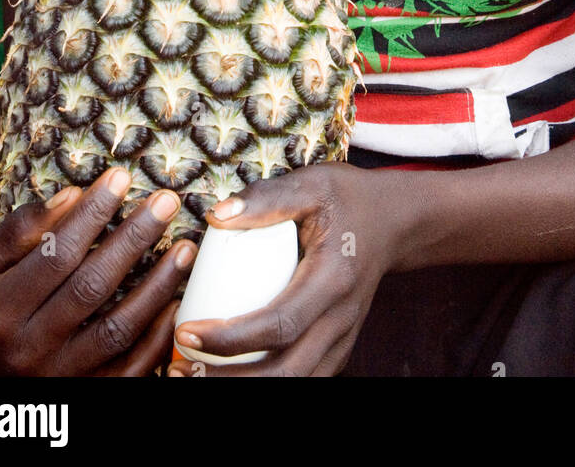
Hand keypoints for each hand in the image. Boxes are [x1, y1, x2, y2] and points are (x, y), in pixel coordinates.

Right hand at [0, 167, 196, 376]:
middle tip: (166, 201)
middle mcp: (24, 350)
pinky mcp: (75, 395)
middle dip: (134, 239)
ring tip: (185, 248)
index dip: (92, 214)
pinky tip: (176, 304)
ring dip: (157, 288)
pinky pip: (125, 372)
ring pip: (116, 332)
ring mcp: (52, 379)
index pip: (55, 255)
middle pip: (92, 288)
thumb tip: (74, 194)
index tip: (122, 178)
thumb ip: (19, 231)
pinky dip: (156, 342)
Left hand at [171, 164, 401, 377]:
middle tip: (180, 369)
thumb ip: (267, 198)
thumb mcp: (312, 184)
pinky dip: (266, 383)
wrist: (395, 221)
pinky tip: (228, 372)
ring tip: (194, 376)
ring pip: (296, 383)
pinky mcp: (337, 347)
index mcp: (334, 280)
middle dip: (230, 382)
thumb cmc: (349, 199)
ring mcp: (343, 338)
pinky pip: (303, 378)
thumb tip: (216, 216)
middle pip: (286, 373)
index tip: (186, 331)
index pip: (280, 325)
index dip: (231, 338)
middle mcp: (342, 318)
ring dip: (245, 389)